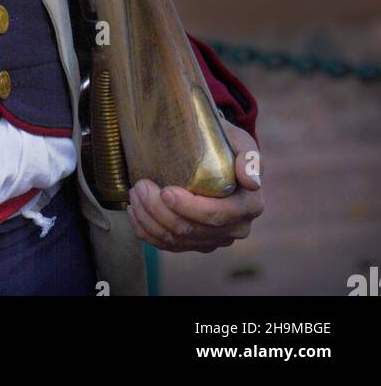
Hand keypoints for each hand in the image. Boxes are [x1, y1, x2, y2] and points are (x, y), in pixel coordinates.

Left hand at [127, 119, 263, 253]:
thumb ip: (249, 157)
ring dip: (150, 220)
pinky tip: (135, 213)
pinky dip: (148, 231)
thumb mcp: (240, 141)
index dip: (189, 209)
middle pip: (192, 230)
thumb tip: (251, 180)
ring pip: (177, 240)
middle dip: (160, 211)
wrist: (217, 153)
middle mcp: (236, 228)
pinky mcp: (198, 243)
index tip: (166, 191)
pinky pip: (169, 245)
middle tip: (140, 186)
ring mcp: (216, 239)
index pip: (217, 215)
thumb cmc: (226, 143)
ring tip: (135, 194)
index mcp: (250, 205)